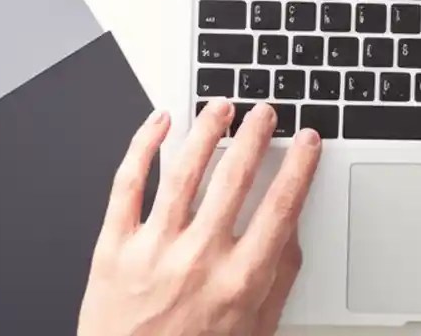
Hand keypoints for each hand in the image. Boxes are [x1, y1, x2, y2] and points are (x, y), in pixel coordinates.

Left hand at [77, 101, 321, 335]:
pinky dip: (142, 146)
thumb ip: (278, 278)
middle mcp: (198, 259)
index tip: (308, 142)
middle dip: (255, 135)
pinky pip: (126, 184)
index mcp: (239, 281)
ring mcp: (152, 249)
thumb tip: (291, 228)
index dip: (299, 166)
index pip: (280, 207)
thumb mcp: (256, 329)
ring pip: (183, 170)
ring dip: (206, 130)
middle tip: (265, 113)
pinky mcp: (113, 248)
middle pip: (234, 177)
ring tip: (221, 107)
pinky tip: (158, 124)